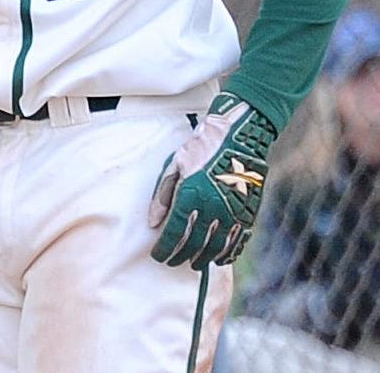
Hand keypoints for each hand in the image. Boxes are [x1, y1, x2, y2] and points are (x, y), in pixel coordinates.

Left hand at [148, 92, 275, 269]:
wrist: (238, 138)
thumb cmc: (201, 148)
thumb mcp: (175, 166)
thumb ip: (163, 195)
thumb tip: (154, 221)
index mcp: (191, 196)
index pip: (174, 232)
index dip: (165, 247)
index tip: (158, 256)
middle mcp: (212, 209)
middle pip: (194, 243)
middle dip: (180, 256)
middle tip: (172, 262)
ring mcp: (232, 213)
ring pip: (216, 247)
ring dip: (204, 258)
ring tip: (193, 264)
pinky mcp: (248, 213)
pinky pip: (237, 241)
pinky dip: (228, 253)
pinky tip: (220, 259)